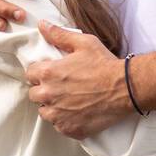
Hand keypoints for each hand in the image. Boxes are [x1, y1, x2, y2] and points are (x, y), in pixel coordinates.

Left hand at [24, 21, 132, 138]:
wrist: (125, 88)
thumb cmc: (105, 65)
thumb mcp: (83, 43)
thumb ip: (59, 35)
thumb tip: (42, 25)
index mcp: (48, 73)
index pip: (30, 74)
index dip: (41, 73)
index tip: (53, 73)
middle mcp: (49, 95)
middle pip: (34, 95)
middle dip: (45, 90)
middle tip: (63, 87)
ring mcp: (58, 115)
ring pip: (45, 112)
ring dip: (53, 107)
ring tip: (70, 100)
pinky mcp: (69, 129)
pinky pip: (59, 126)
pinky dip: (66, 121)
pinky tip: (79, 112)